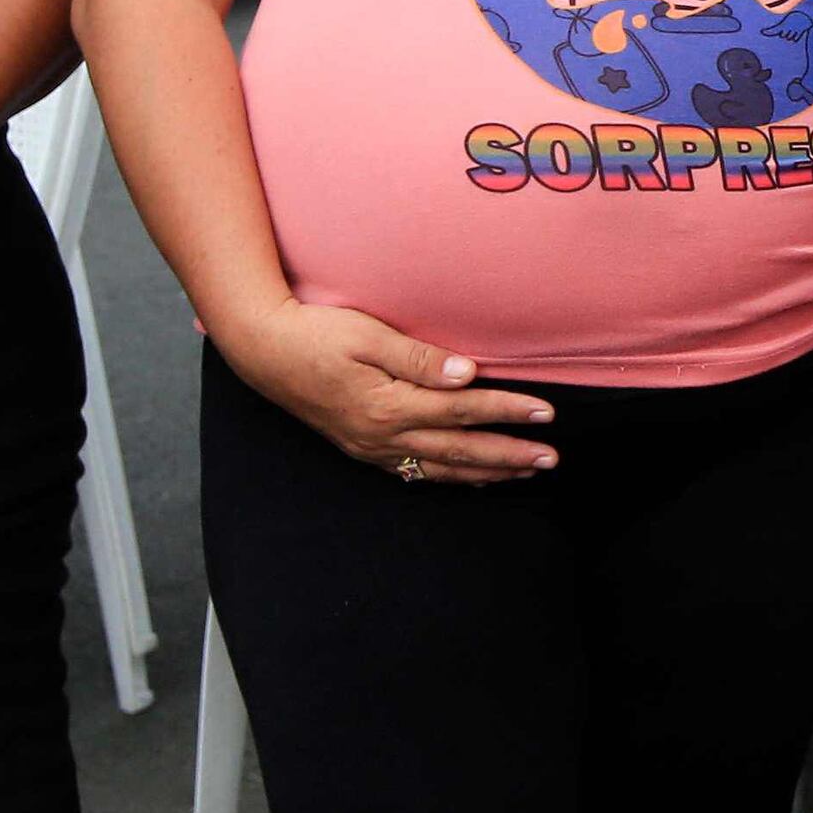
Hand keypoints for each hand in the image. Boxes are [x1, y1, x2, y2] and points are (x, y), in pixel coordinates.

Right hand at [220, 294, 559, 482]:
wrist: (262, 350)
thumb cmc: (315, 333)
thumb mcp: (367, 335)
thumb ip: (419, 358)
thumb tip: (467, 374)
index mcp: (389, 404)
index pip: (462, 410)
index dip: (508, 411)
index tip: (546, 412)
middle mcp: (382, 435)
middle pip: (459, 449)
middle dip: (509, 455)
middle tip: (551, 458)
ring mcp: (370, 446)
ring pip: (439, 468)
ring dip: (485, 472)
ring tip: (524, 473)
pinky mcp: (361, 447)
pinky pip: (413, 472)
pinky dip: (448, 477)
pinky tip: (470, 479)